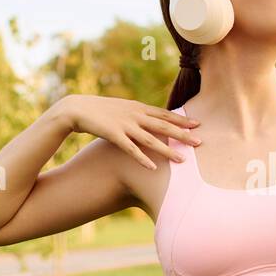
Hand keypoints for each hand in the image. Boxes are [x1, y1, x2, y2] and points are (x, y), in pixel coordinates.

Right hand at [54, 94, 200, 169]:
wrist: (76, 108)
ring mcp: (125, 125)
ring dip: (167, 151)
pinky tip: (153, 168)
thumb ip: (137, 114)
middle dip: (182, 134)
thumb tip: (149, 120)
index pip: (164, 114)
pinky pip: (131, 150)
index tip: (198, 124)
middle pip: (163, 126)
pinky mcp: (114, 135)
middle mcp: (134, 115)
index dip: (181, 119)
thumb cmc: (100, 110)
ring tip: (182, 160)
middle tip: (200, 142)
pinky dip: (142, 159)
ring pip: (151, 140)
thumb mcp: (122, 109)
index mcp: (137, 107)